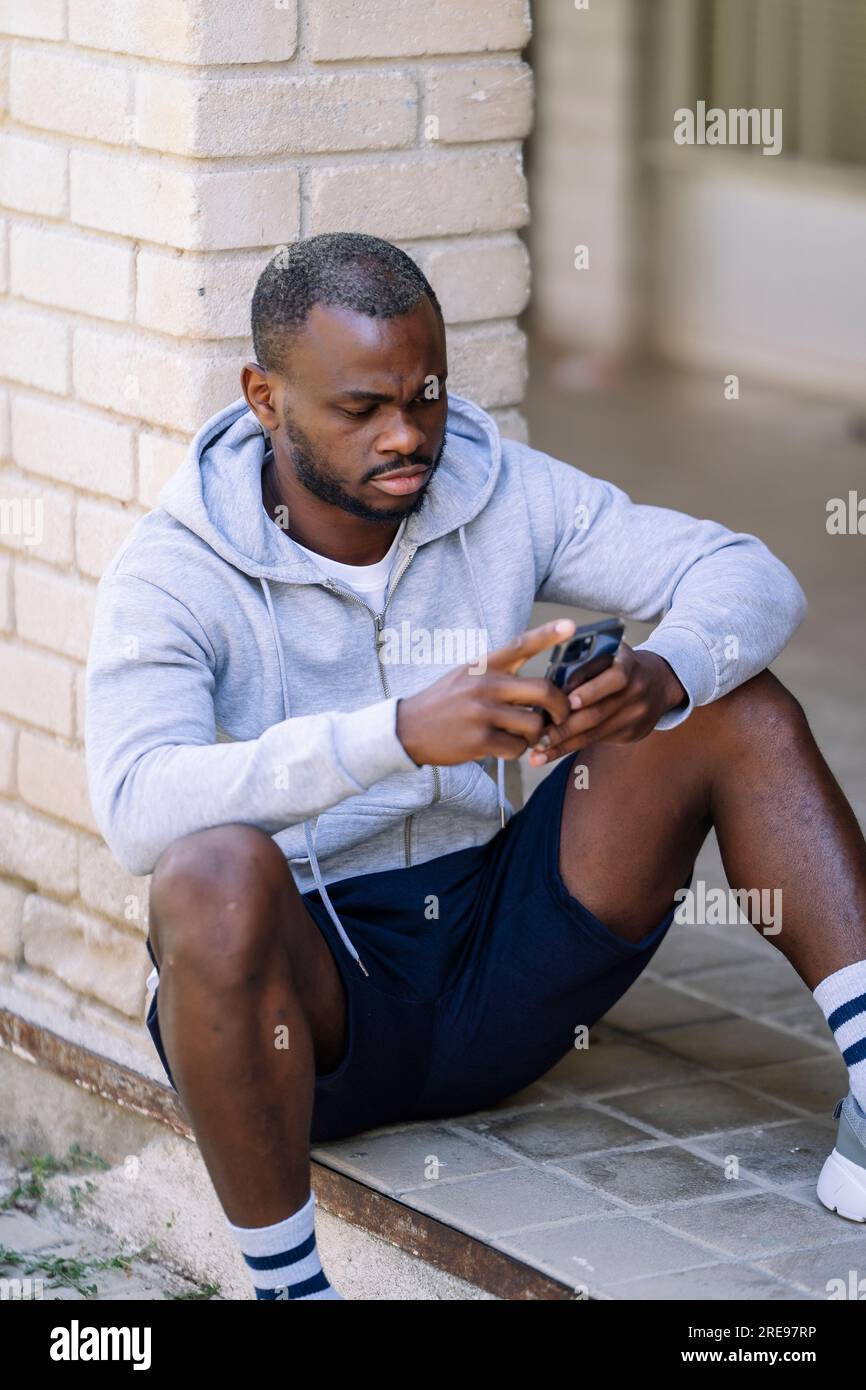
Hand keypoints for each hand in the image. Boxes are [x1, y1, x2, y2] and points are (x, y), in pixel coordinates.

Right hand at [396, 618, 576, 766]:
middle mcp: (485, 685)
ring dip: (535, 735)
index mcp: (484, 666)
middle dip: (561, 707)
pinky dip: (516, 751)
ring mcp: (482, 713)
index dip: (548, 634)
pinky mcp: (479, 740)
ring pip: (534, 724)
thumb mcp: (467, 676)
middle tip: (561, 717)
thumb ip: (500, 675)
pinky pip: (517, 748)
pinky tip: (501, 748)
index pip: (520, 645)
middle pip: (543, 690)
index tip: (571, 625)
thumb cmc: (445, 703)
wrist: (407, 729)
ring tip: (523, 737)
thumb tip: (542, 686)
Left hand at [527, 645, 685, 764]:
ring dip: (563, 744)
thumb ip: (585, 665)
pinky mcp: (631, 733)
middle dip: (565, 728)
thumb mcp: (608, 654)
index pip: (614, 678)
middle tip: (538, 738)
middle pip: (599, 713)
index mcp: (630, 666)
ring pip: (594, 733)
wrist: (659, 683)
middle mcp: (637, 692)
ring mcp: (636, 716)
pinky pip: (597, 741)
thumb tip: (554, 686)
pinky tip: (549, 754)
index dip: (590, 691)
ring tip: (537, 753)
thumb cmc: (619, 664)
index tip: (567, 701)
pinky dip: (570, 748)